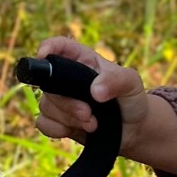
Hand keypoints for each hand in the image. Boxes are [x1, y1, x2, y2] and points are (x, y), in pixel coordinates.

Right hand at [29, 36, 176, 176]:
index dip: (49, 47)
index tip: (44, 55)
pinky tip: (73, 130)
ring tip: (92, 124)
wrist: (133, 130)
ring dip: (68, 118)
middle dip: (67, 102)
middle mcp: (66, 77)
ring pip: (46, 106)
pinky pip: (43, 123)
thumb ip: (116, 80)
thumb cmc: (131, 99)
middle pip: (48, 84)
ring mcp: (61, 100)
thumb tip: (95, 91)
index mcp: (82, 59)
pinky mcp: (58, 120)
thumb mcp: (131, 83)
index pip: (60, 46)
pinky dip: (56, 129)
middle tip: (88, 113)